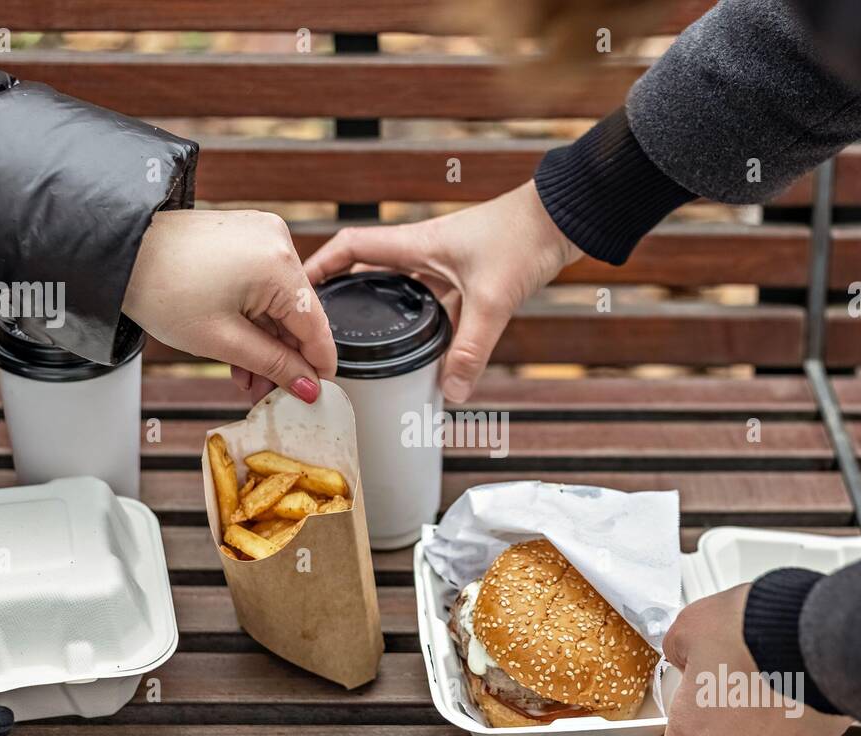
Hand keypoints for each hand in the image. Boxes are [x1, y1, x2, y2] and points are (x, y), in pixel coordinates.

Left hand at [122, 209, 336, 403]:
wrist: (119, 254)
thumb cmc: (160, 288)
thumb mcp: (223, 341)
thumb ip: (274, 365)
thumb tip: (307, 385)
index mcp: (279, 265)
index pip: (317, 327)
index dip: (317, 366)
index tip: (315, 392)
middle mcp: (278, 242)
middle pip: (298, 315)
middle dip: (283, 357)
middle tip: (270, 393)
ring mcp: (263, 236)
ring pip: (279, 302)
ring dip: (266, 341)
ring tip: (247, 376)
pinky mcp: (246, 236)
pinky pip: (263, 284)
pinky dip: (255, 315)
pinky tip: (241, 346)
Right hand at [305, 181, 581, 402]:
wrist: (563, 219)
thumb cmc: (524, 237)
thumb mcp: (493, 299)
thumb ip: (471, 349)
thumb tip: (451, 392)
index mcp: (415, 243)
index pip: (352, 247)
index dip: (321, 264)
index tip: (297, 287)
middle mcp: (424, 251)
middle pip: (369, 271)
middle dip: (345, 296)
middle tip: (325, 326)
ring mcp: (445, 263)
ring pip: (402, 289)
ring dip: (384, 311)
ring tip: (364, 343)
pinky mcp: (467, 274)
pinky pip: (432, 301)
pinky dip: (423, 322)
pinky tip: (423, 349)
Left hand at [655, 584, 852, 735]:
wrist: (814, 631)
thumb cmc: (747, 631)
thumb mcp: (689, 626)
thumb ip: (678, 650)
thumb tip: (686, 656)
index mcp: (696, 730)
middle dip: (719, 720)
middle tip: (725, 681)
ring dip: (758, 714)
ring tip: (764, 672)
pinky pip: (797, 726)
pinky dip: (793, 708)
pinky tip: (794, 676)